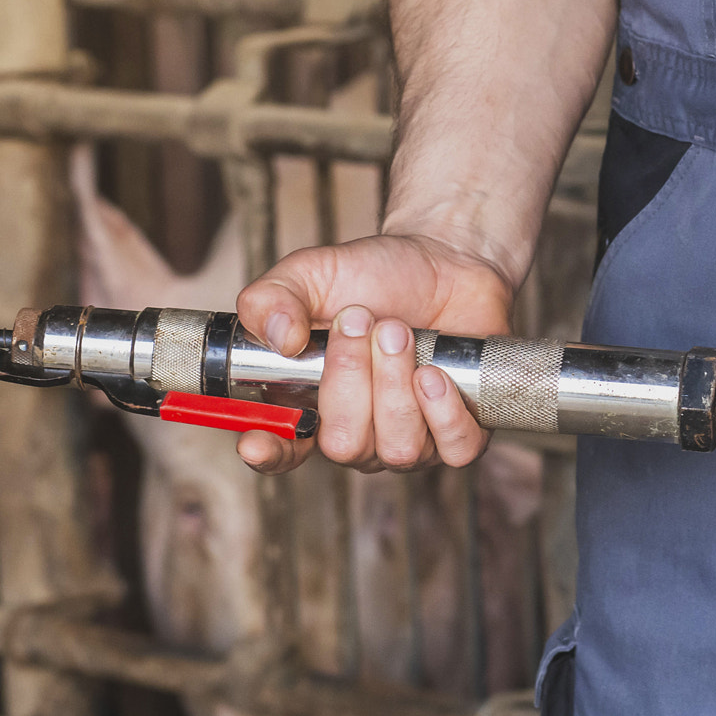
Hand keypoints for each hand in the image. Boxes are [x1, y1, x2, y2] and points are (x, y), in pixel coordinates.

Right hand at [233, 233, 515, 473]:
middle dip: (352, 379)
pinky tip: (435, 372)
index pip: (281, 451)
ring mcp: (409, 440)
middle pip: (344, 445)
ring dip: (397, 383)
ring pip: (399, 447)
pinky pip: (454, 450)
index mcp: (309, 404)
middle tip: (366, 321)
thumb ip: (273, 300)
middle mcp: (358, 433)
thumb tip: (279, 339)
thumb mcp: (310, 273)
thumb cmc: (375, 276)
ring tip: (400, 332)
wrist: (445, 262)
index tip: (257, 442)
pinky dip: (445, 410)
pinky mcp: (459, 434)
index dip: (269, 453)